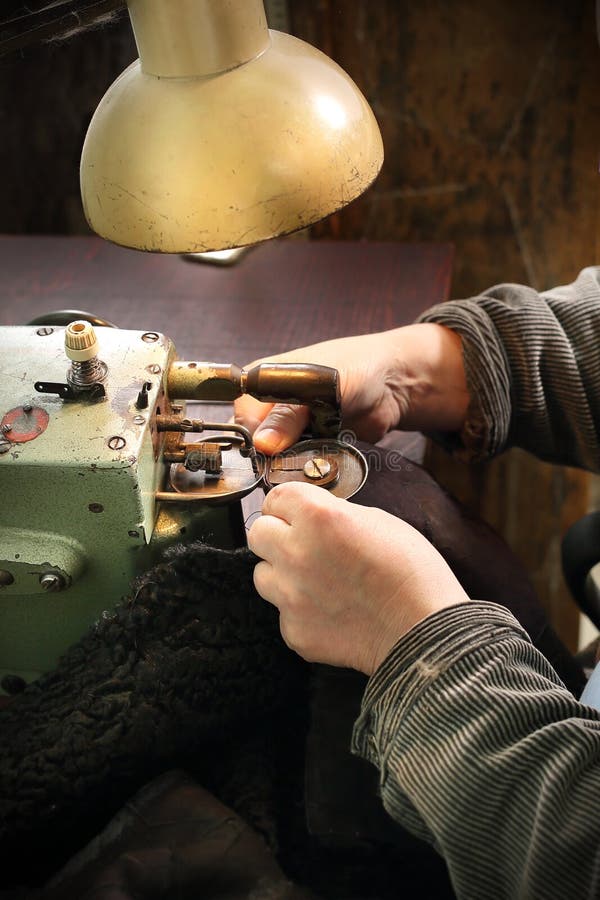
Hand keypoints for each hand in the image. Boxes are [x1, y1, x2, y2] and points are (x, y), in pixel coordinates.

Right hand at [235, 324, 468, 454]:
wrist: (394, 384)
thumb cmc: (356, 367)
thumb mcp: (317, 386)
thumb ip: (289, 414)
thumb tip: (263, 444)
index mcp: (262, 381)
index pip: (242, 418)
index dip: (255, 437)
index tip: (272, 448)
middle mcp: (271, 406)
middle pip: (258, 444)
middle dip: (277, 455)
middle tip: (300, 451)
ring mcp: (292, 430)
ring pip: (280, 459)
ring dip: (296, 463)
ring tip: (317, 454)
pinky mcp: (311, 448)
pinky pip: (302, 466)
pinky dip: (312, 468)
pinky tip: (325, 461)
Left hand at [247, 481, 468, 674]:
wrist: (424, 632)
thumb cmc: (412, 572)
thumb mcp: (379, 520)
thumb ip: (336, 514)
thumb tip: (314, 516)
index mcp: (319, 517)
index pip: (275, 498)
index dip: (288, 504)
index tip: (295, 512)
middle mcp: (296, 553)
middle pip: (258, 534)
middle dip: (277, 535)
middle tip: (302, 544)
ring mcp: (290, 596)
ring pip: (263, 574)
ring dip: (282, 573)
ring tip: (317, 581)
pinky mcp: (294, 630)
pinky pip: (283, 612)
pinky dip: (300, 610)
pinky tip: (331, 610)